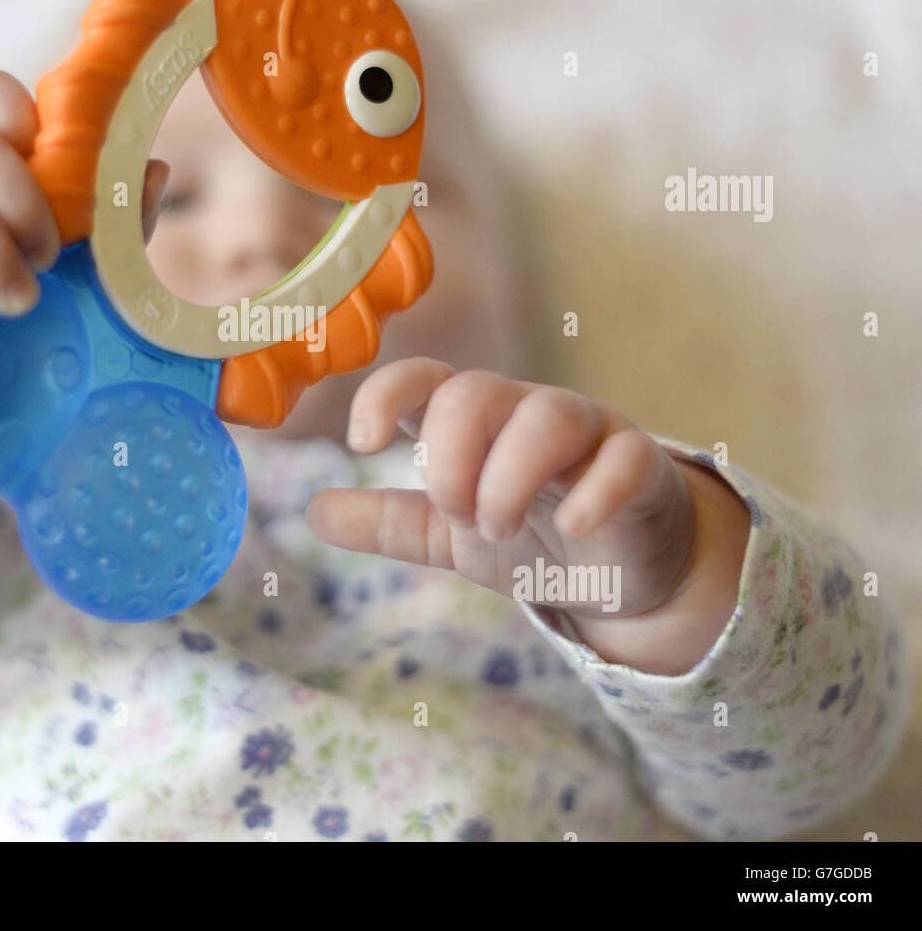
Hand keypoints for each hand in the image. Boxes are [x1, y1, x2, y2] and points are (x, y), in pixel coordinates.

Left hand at [305, 358, 750, 671]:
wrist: (622, 574)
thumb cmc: (533, 536)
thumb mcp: (450, 537)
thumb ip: (390, 522)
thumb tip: (313, 512)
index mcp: (474, 422)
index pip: (424, 379)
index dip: (384, 395)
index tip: (360, 443)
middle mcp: (525, 413)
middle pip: (475, 393)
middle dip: (451, 459)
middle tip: (457, 515)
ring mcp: (587, 435)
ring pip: (547, 415)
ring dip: (510, 477)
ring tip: (497, 529)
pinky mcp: (640, 467)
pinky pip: (622, 459)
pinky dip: (593, 491)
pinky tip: (572, 527)